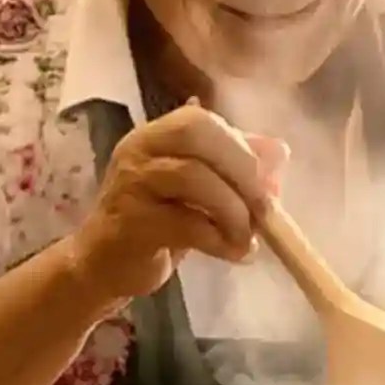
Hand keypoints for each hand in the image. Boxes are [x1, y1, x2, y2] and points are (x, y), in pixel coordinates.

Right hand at [68, 102, 287, 300]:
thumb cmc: (155, 223)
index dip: (239, 145)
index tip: (264, 180)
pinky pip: (186, 223)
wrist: (104, 266)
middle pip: (196, 134)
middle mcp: (138, 150)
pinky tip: (231, 253)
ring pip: (193, 177)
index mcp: (155, 135)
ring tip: (247, 238)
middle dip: (240, 169)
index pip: (201, 118)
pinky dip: (219, 240)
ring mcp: (131, 184)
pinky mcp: (131, 224)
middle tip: (264, 208)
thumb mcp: (200, 191)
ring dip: (233, 210)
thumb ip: (236, 168)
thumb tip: (280, 151)